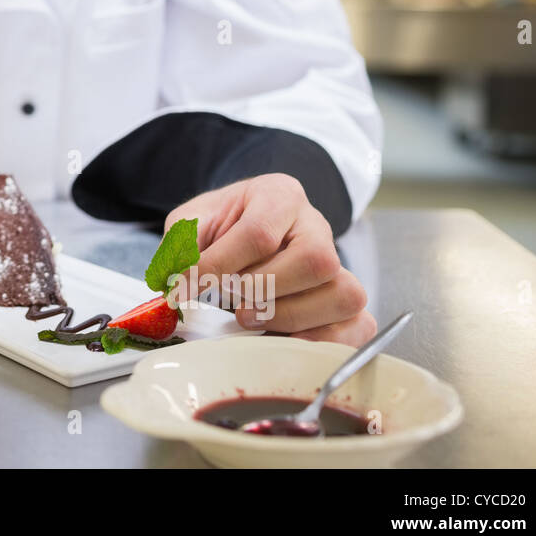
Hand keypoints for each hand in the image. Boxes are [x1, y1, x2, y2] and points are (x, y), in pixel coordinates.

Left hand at [164, 173, 374, 345]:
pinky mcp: (346, 298)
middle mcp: (316, 225)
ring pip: (342, 292)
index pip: (259, 233)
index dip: (219, 266)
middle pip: (314, 260)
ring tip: (249, 315)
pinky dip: (322, 339)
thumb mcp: (192, 221)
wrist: (244, 228)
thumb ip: (182, 245)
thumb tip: (176, 282)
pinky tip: (283, 339)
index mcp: (278, 195)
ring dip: (291, 315)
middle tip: (231, 299)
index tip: (186, 288)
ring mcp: (338, 262)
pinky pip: (358, 323)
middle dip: (265, 289)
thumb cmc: (221, 225)